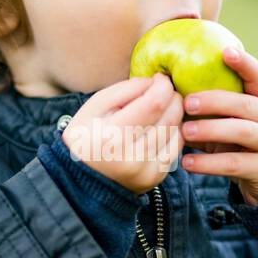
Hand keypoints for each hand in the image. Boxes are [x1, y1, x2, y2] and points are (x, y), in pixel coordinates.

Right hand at [59, 73, 184, 194]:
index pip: (154, 104)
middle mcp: (132, 157)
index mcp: (112, 137)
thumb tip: (157, 82)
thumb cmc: (86, 135)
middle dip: (172, 98)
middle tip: (163, 91)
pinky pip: (177, 148)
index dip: (163, 86)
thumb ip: (126, 89)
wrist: (81, 178)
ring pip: (177, 131)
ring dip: (175, 114)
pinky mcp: (156, 178)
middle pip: (170, 117)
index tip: (160, 79)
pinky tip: (161, 126)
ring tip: (160, 108)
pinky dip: (174, 132)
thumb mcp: (95, 105)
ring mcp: (147, 171)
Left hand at [179, 47, 257, 206]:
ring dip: (211, 130)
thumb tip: (170, 97)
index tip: (225, 52)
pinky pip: (234, 164)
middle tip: (187, 102)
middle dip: (216, 101)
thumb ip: (213, 112)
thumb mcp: (235, 125)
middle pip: (247, 105)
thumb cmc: (245, 146)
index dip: (244, 64)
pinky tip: (187, 162)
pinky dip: (208, 163)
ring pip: (243, 132)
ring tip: (184, 132)